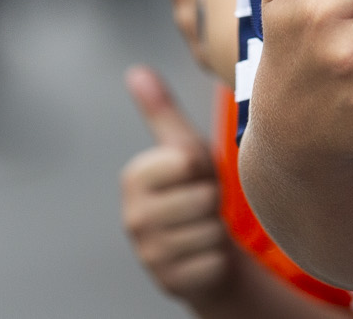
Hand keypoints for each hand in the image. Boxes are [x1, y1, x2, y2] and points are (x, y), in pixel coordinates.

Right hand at [120, 65, 232, 302]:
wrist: (204, 250)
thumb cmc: (194, 191)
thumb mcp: (184, 149)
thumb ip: (161, 111)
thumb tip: (135, 70)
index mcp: (134, 179)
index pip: (187, 160)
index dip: (204, 167)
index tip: (195, 176)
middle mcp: (132, 217)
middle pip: (202, 197)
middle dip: (213, 201)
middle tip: (204, 205)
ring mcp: (148, 254)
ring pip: (210, 230)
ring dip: (217, 229)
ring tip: (204, 227)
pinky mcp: (169, 283)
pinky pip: (214, 261)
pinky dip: (219, 258)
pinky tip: (205, 255)